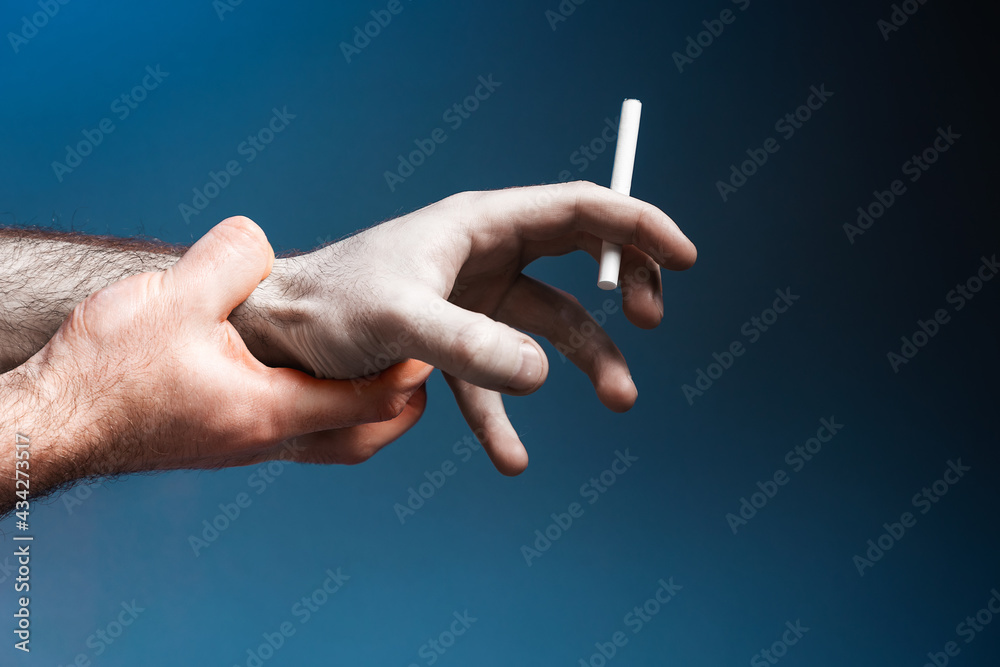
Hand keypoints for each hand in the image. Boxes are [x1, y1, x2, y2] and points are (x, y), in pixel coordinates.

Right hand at [9, 217, 431, 498]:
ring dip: (360, 415)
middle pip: (358, 442)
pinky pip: (291, 436)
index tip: (431, 350)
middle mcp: (263, 441)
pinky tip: (305, 377)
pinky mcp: (217, 442)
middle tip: (421, 377)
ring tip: (376, 377)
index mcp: (269, 411)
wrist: (49, 424)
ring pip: (325, 444)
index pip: (366, 402)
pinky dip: (319, 413)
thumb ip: (229, 261)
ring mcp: (239, 447)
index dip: (405, 376)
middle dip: (396, 412)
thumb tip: (258, 238)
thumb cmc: (105, 370)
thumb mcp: (174, 297)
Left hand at [251, 182, 696, 474]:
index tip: (685, 257)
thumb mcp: (399, 322)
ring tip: (620, 400)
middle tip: (653, 322)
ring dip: (588, 361)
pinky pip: (497, 381)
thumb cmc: (326, 308)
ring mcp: (471, 302)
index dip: (637, 225)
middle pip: (581, 255)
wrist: (272, 339)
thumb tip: (543, 373)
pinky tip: (511, 461)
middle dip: (626, 284)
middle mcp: (483, 255)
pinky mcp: (451, 346)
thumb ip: (472, 345)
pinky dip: (509, 419)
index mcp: (480, 224)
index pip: (580, 209)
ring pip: (551, 325)